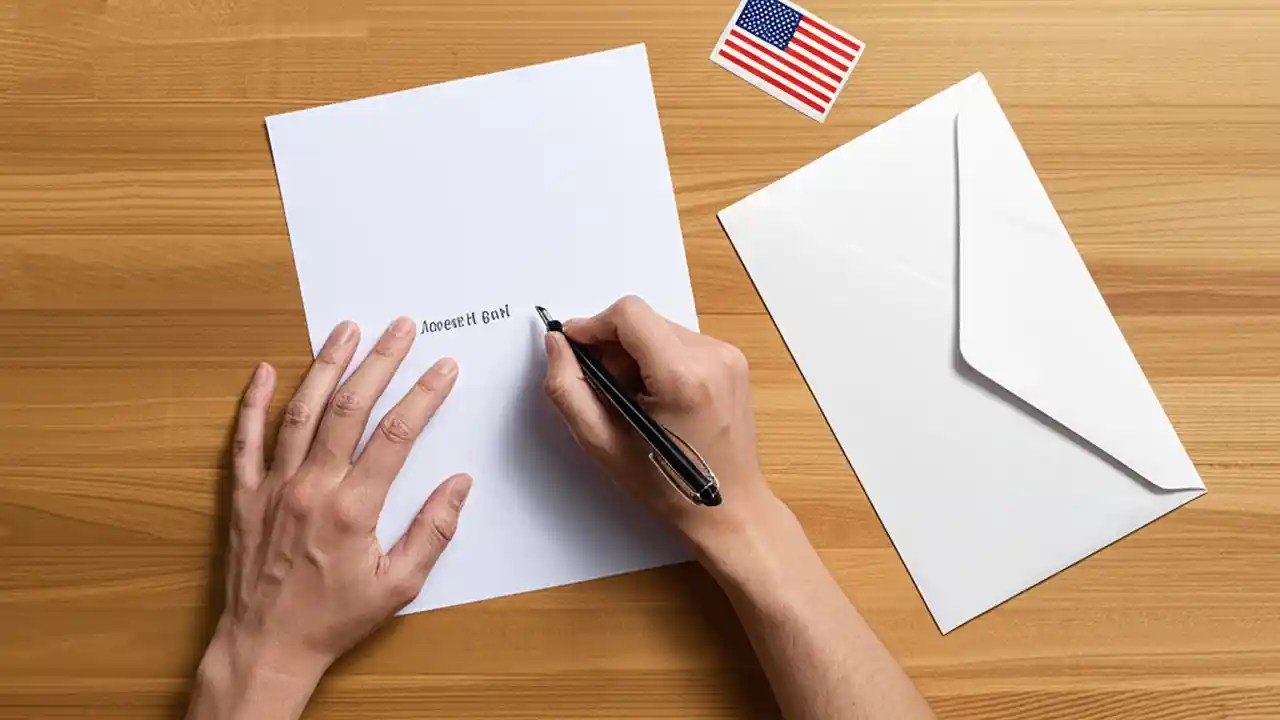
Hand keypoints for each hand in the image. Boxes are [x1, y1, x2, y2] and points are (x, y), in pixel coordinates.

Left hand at [188, 318, 470, 719]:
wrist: (266, 647)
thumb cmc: (334, 620)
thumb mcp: (398, 586)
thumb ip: (433, 531)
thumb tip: (460, 484)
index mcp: (352, 509)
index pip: (396, 435)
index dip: (425, 395)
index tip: (444, 368)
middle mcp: (311, 488)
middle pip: (349, 408)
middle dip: (380, 362)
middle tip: (401, 327)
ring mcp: (273, 487)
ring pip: (300, 412)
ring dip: (326, 366)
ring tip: (346, 330)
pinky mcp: (245, 496)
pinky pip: (245, 440)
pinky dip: (254, 402)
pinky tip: (266, 370)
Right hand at [542, 296, 787, 565]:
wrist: (730, 507)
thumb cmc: (669, 486)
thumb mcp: (603, 443)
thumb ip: (569, 388)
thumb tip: (557, 343)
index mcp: (682, 377)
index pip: (629, 314)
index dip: (593, 326)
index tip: (575, 348)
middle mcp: (712, 357)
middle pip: (643, 321)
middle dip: (614, 349)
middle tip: (609, 392)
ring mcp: (727, 357)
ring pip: (660, 329)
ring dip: (636, 356)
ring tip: (636, 401)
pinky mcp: (733, 361)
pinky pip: (681, 342)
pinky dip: (660, 361)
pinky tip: (659, 399)